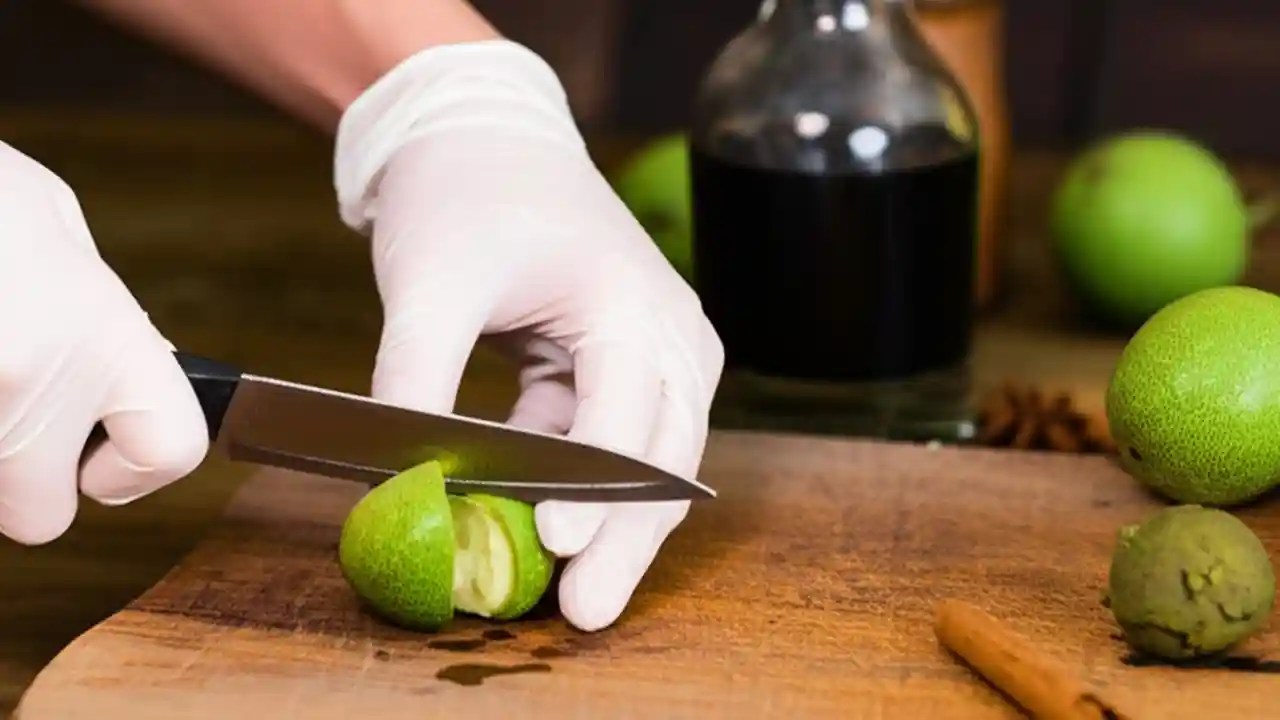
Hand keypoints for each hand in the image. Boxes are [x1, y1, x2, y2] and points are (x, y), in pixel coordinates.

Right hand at [0, 142, 207, 544]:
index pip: (169, 447)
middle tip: (8, 404)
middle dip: (24, 478)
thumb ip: (98, 315)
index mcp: (95, 331)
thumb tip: (132, 371)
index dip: (140, 466)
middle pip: (39, 517)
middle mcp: (29, 383)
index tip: (107, 452)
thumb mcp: (51, 221)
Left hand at [335, 40, 723, 630]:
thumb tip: (401, 483)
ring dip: (617, 526)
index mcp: (630, 299)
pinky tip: (545, 527)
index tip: (554, 547)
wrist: (485, 138)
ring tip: (578, 594)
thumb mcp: (429, 284)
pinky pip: (623, 443)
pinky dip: (589, 488)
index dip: (592, 487)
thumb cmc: (464, 196)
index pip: (625, 409)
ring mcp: (663, 350)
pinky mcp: (633, 366)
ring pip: (657, 462)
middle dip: (625, 538)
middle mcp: (670, 331)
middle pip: (665, 457)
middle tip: (585, 612)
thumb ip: (416, 381)